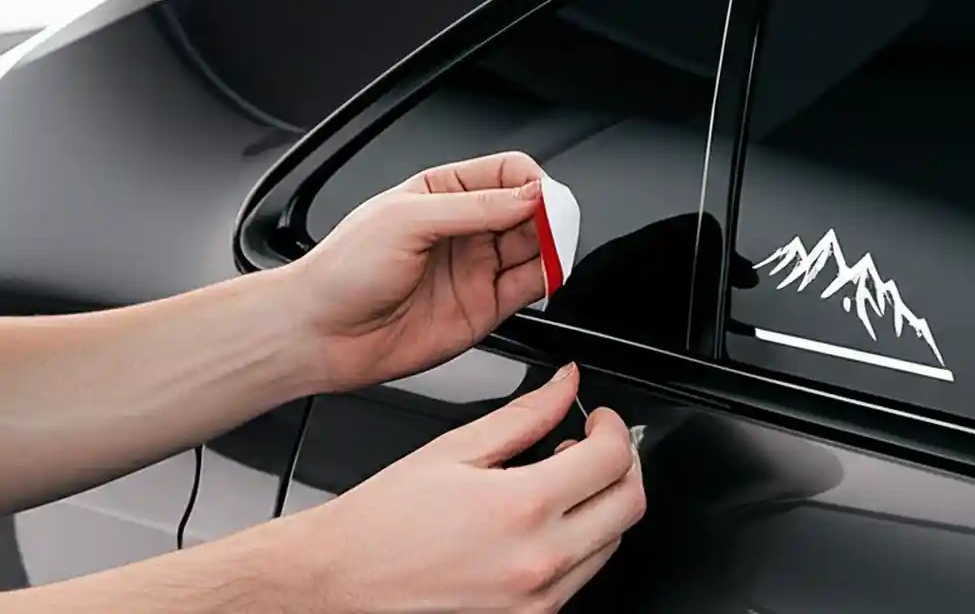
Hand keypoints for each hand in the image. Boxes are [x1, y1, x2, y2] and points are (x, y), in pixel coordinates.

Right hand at [277, 363, 645, 612]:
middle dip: (622, 464)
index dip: (614, 427)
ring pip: (611, 543)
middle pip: (630, 504)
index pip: (613, 458)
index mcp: (522, 508)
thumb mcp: (454, 449)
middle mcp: (538, 561)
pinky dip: (577, 543)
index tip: (599, 419)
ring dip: (600, 505)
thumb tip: (565, 384)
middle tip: (592, 445)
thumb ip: (524, 415)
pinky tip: (540, 523)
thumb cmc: (384, 519)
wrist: (341, 578)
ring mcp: (537, 600)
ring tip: (554, 483)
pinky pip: (580, 577)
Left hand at [287, 152, 546, 390]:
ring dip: (552, 245)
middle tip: (557, 223)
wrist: (322, 334)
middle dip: (548, 213)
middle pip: (528, 210)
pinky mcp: (484, 308)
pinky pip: (529, 287)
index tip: (542, 197)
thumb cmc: (343, 271)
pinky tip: (550, 271)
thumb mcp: (407, 220)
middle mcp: (464, 229)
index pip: (506, 173)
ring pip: (534, 247)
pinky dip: (548, 278)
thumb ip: (474, 208)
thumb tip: (528, 196)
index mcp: (442, 193)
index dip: (531, 182)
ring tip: (555, 247)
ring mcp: (476, 268)